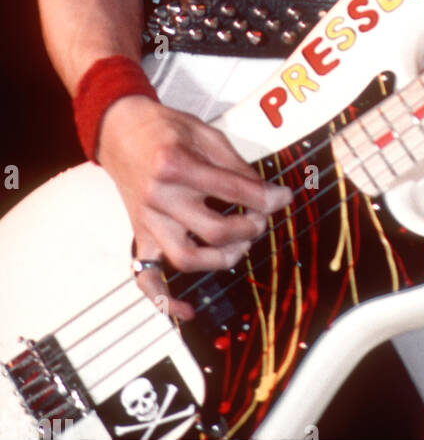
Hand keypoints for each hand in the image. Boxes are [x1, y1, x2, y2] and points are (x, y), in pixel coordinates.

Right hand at [97, 95, 292, 319]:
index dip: (266, 196)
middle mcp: (159, 197)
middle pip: (214, 230)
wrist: (122, 130)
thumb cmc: (165, 129)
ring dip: (222, 259)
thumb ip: (235, 166)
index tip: (284, 197)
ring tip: (240, 244)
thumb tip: (266, 193)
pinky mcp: (139, 236)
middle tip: (261, 218)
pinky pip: (146, 278)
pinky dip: (165, 300)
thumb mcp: (206, 135)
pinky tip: (187, 310)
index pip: (232, 190)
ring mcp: (147, 221)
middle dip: (250, 227)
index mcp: (176, 165)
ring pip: (187, 259)